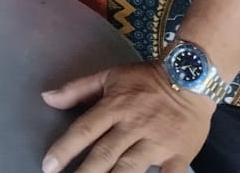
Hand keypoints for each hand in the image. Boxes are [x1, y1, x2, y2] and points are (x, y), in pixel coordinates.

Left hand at [41, 61, 213, 172]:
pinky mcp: (180, 154)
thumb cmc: (146, 80)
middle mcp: (133, 125)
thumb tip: (46, 98)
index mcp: (115, 106)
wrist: (192, 76)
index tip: (48, 166)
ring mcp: (157, 141)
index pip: (85, 129)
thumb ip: (77, 89)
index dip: (65, 148)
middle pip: (105, 153)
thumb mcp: (110, 76)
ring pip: (130, 167)